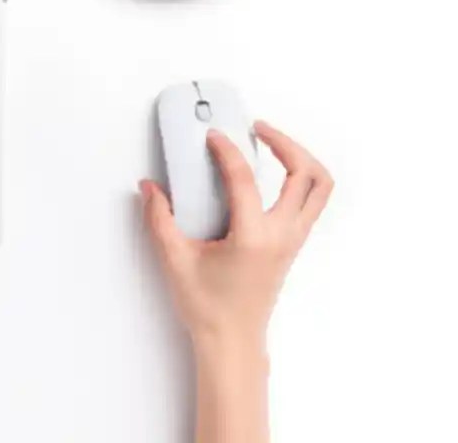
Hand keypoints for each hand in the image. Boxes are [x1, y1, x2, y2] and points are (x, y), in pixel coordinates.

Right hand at [140, 121, 333, 352]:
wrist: (232, 340)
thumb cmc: (207, 306)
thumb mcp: (174, 259)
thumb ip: (159, 219)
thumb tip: (150, 187)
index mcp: (254, 238)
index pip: (245, 179)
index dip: (227, 151)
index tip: (212, 137)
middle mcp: (282, 235)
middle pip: (305, 174)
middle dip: (284, 143)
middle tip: (256, 130)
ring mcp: (293, 240)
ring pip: (319, 187)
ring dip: (301, 159)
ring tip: (273, 145)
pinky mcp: (292, 244)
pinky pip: (312, 202)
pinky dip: (300, 179)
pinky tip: (273, 174)